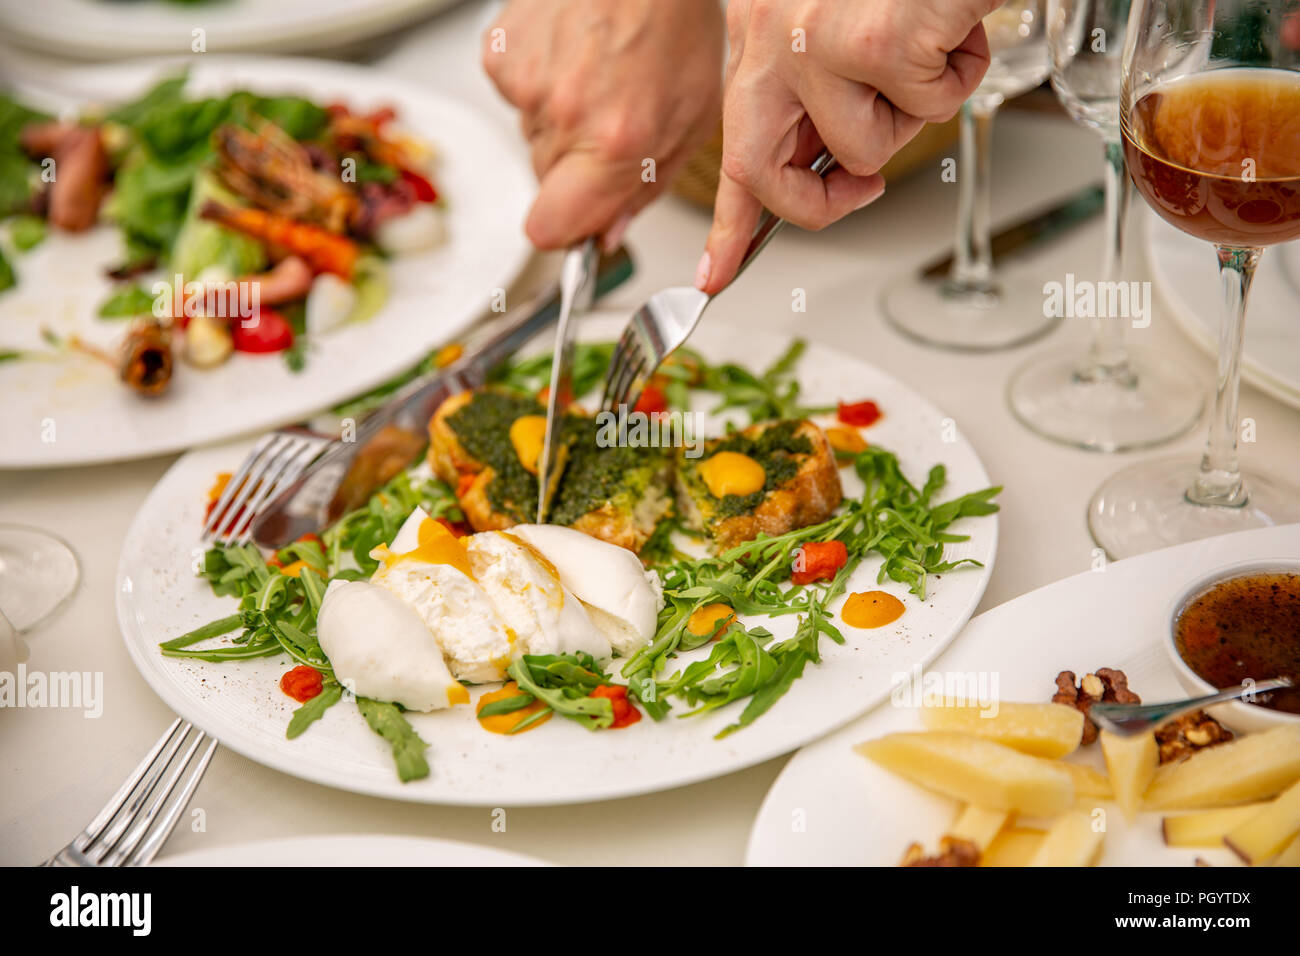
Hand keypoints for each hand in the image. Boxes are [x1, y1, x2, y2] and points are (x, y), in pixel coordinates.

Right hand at [483, 0, 724, 250]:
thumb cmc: (674, 21)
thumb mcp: (692, 118)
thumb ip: (647, 187)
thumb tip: (607, 232)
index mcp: (615, 143)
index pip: (549, 229)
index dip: (563, 228)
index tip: (578, 217)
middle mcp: (564, 117)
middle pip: (543, 183)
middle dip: (572, 169)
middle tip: (608, 122)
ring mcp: (526, 85)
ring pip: (531, 137)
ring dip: (559, 121)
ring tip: (597, 76)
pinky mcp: (501, 55)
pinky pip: (515, 96)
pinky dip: (539, 83)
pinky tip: (573, 55)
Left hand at [698, 0, 999, 292]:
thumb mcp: (846, 29)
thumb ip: (825, 95)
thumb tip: (836, 168)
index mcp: (761, 28)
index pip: (732, 144)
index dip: (728, 222)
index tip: (713, 274)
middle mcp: (772, 32)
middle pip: (761, 169)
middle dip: (816, 205)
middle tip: (858, 191)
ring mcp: (816, 39)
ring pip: (863, 147)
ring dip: (914, 112)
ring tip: (928, 46)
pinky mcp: (873, 43)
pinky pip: (927, 108)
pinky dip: (958, 75)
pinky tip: (954, 27)